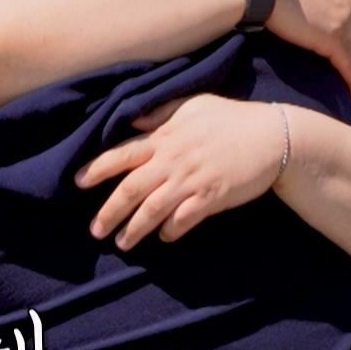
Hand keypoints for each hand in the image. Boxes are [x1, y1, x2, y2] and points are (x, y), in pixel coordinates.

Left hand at [75, 95, 284, 248]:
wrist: (273, 137)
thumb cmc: (232, 119)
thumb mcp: (194, 105)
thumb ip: (161, 114)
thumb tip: (134, 119)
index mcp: (165, 137)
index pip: (122, 154)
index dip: (97, 169)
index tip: (77, 183)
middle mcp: (173, 160)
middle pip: (131, 189)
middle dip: (109, 212)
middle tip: (95, 231)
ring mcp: (192, 180)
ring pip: (153, 210)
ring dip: (134, 229)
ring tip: (122, 244)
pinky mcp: (212, 197)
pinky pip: (183, 220)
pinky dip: (170, 231)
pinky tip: (164, 238)